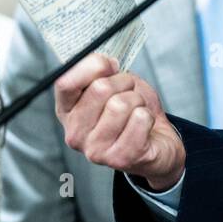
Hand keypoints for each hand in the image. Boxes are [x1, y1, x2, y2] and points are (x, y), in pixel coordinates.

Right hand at [54, 52, 185, 191]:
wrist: (157, 140)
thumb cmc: (132, 110)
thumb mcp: (114, 82)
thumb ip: (101, 70)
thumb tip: (104, 62)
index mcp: (67, 112)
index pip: (65, 83)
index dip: (93, 66)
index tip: (111, 66)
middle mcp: (74, 134)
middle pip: (100, 89)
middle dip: (124, 83)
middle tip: (130, 93)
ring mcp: (95, 150)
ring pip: (121, 104)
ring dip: (137, 101)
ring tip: (136, 111)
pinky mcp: (119, 159)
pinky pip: (140, 119)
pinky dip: (148, 116)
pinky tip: (144, 126)